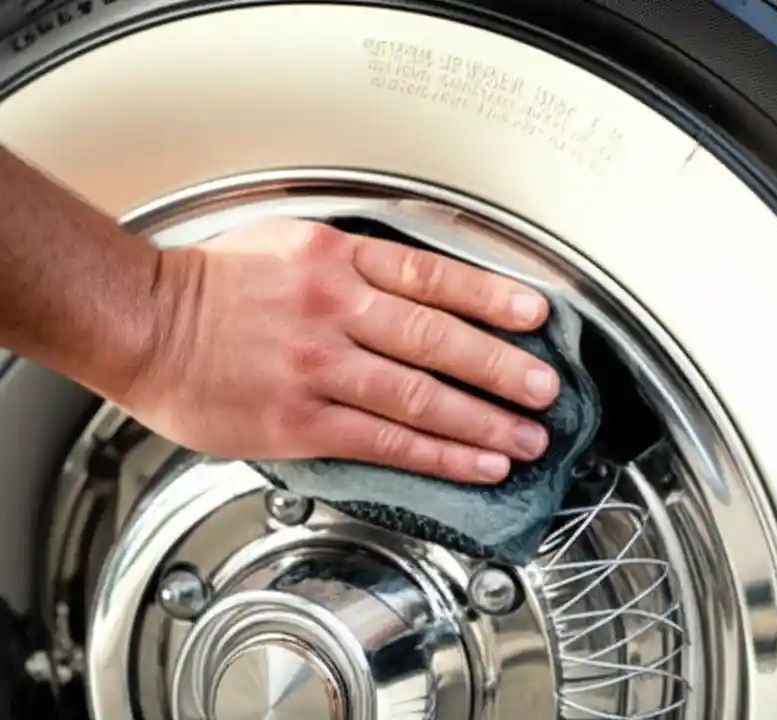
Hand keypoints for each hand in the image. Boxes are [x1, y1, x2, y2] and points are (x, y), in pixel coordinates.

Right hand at [122, 217, 559, 483]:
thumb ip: (355, 263)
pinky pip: (384, 441)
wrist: (137, 324)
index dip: (491, 298)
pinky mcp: (300, 420)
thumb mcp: (287, 242)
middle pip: (437, 340)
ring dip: (482, 422)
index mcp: (335, 261)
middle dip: (502, 368)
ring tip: (526, 439)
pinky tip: (474, 465)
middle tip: (545, 389)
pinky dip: (437, 455)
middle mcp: (333, 310)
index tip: (534, 316)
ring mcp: (317, 367)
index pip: (433, 279)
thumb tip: (418, 285)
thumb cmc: (209, 285)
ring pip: (419, 397)